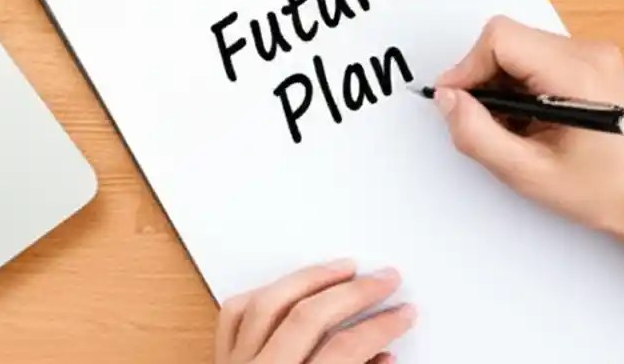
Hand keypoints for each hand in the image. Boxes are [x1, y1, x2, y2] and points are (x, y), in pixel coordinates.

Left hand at [215, 261, 413, 363]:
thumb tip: (383, 356)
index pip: (345, 349)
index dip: (381, 327)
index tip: (404, 313)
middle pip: (308, 316)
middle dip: (353, 293)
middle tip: (385, 279)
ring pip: (267, 304)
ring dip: (309, 278)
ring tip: (342, 267)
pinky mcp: (219, 360)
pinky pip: (233, 314)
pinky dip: (261, 294)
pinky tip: (287, 285)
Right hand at [433, 16, 623, 236]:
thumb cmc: (599, 190)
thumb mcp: (526, 172)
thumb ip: (477, 133)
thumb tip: (446, 99)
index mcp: (579, 74)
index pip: (501, 39)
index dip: (467, 68)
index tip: (456, 102)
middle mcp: (589, 52)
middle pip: (507, 40)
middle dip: (483, 79)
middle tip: (487, 123)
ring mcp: (592, 54)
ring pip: (517, 47)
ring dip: (500, 84)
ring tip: (514, 127)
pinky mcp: (588, 61)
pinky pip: (532, 56)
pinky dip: (517, 84)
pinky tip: (529, 119)